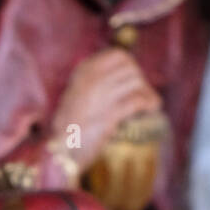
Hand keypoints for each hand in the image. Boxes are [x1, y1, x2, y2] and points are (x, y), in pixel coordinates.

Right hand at [49, 48, 161, 173]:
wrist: (58, 154)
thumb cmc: (70, 128)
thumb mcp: (79, 96)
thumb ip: (99, 83)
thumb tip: (131, 75)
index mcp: (82, 73)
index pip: (118, 56)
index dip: (131, 67)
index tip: (134, 81)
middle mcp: (90, 80)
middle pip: (130, 67)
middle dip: (141, 81)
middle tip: (143, 95)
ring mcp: (98, 97)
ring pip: (135, 81)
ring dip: (146, 92)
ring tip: (148, 105)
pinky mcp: (108, 115)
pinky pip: (138, 101)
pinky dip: (149, 103)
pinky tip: (152, 109)